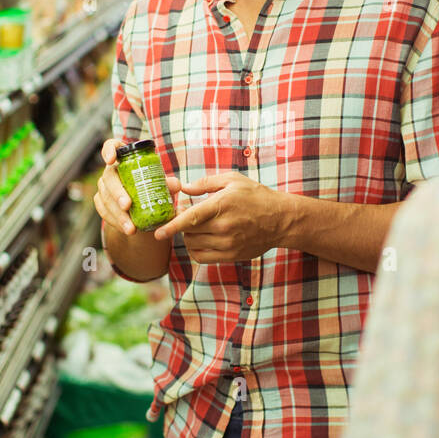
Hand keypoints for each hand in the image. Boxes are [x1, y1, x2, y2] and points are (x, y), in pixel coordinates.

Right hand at [94, 138, 182, 236]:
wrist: (145, 211)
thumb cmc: (153, 190)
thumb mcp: (162, 187)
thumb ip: (168, 184)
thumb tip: (175, 185)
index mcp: (125, 159)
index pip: (112, 146)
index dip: (109, 150)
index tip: (111, 160)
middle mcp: (111, 171)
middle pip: (109, 177)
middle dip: (117, 192)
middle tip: (127, 205)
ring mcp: (104, 186)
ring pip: (105, 198)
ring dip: (117, 214)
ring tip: (131, 228)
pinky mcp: (101, 202)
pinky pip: (104, 211)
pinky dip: (115, 221)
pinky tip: (125, 229)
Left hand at [152, 172, 288, 262]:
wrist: (280, 220)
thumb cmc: (256, 196)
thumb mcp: (232, 180)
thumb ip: (205, 183)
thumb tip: (184, 188)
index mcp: (222, 205)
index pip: (191, 218)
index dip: (171, 226)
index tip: (158, 233)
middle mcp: (224, 227)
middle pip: (188, 231)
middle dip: (181, 224)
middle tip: (185, 215)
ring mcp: (228, 243)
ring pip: (193, 244)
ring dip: (188, 236)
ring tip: (198, 226)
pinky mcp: (231, 255)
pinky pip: (202, 257)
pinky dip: (195, 249)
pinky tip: (200, 240)